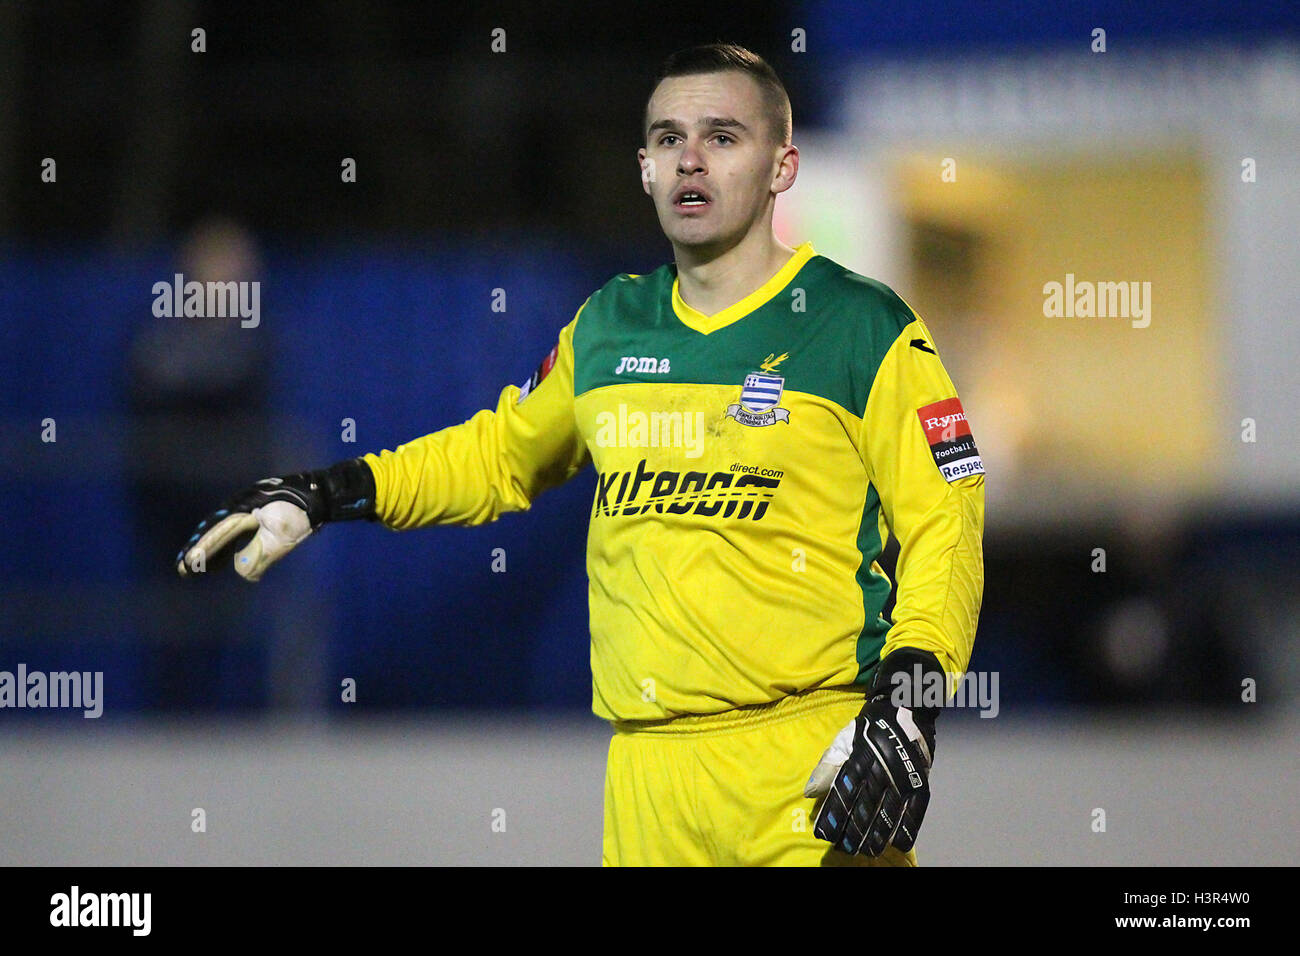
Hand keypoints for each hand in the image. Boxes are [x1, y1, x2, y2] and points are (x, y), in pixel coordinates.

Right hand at [176, 459, 374, 581]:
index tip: (187, 565)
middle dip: (199, 549)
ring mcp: (247, 508)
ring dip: (210, 548)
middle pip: (214, 529)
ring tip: (195, 567)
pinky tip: (222, 560)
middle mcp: (240, 506)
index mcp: (243, 509)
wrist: (319, 493)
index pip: (217, 532)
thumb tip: (245, 574)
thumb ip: (263, 555)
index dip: (202, 549)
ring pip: (222, 530)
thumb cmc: (302, 513)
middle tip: (182, 569)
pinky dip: (225, 544)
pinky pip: (234, 529)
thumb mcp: (284, 536)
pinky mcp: (255, 513)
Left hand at [805, 649, 941, 855]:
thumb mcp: (844, 739)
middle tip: (844, 848)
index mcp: (860, 755)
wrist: (906, 705)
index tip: (824, 833)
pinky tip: (899, 844)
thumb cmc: (870, 725)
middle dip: (853, 830)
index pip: (843, 790)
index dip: (834, 814)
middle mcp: (881, 767)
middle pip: (865, 805)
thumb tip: (810, 792)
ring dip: (877, 833)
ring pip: (889, 810)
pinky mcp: (920, 779)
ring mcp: (903, 775)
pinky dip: (908, 827)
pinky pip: (916, 808)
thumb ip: (828, 765)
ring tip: (866, 850)